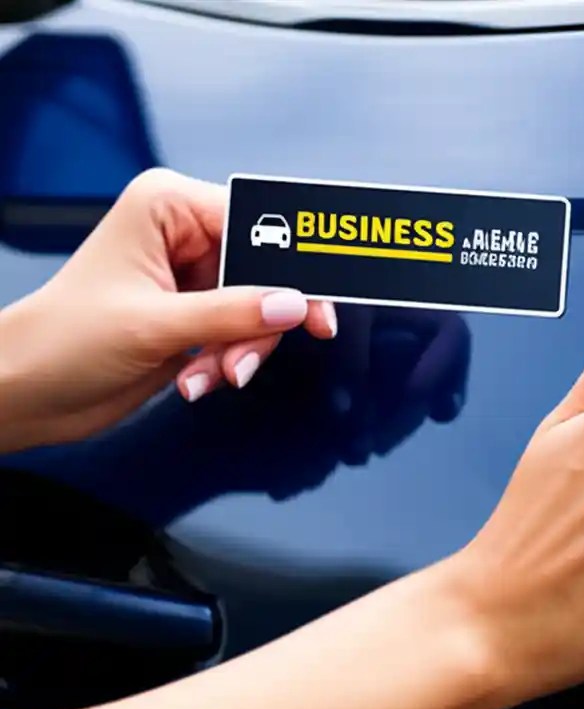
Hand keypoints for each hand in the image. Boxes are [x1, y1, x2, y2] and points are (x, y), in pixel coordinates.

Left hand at [0, 168, 334, 451]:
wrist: (27, 392)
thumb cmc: (62, 340)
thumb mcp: (154, 325)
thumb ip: (233, 313)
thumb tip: (297, 305)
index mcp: (168, 207)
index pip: (255, 222)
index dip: (291, 264)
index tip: (319, 303)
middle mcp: (183, 234)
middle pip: (265, 271)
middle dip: (259, 323)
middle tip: (247, 358)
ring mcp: (190, 275)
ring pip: (261, 307)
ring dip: (242, 349)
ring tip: (211, 376)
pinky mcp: (195, 313)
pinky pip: (245, 332)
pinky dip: (231, 360)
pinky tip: (198, 379)